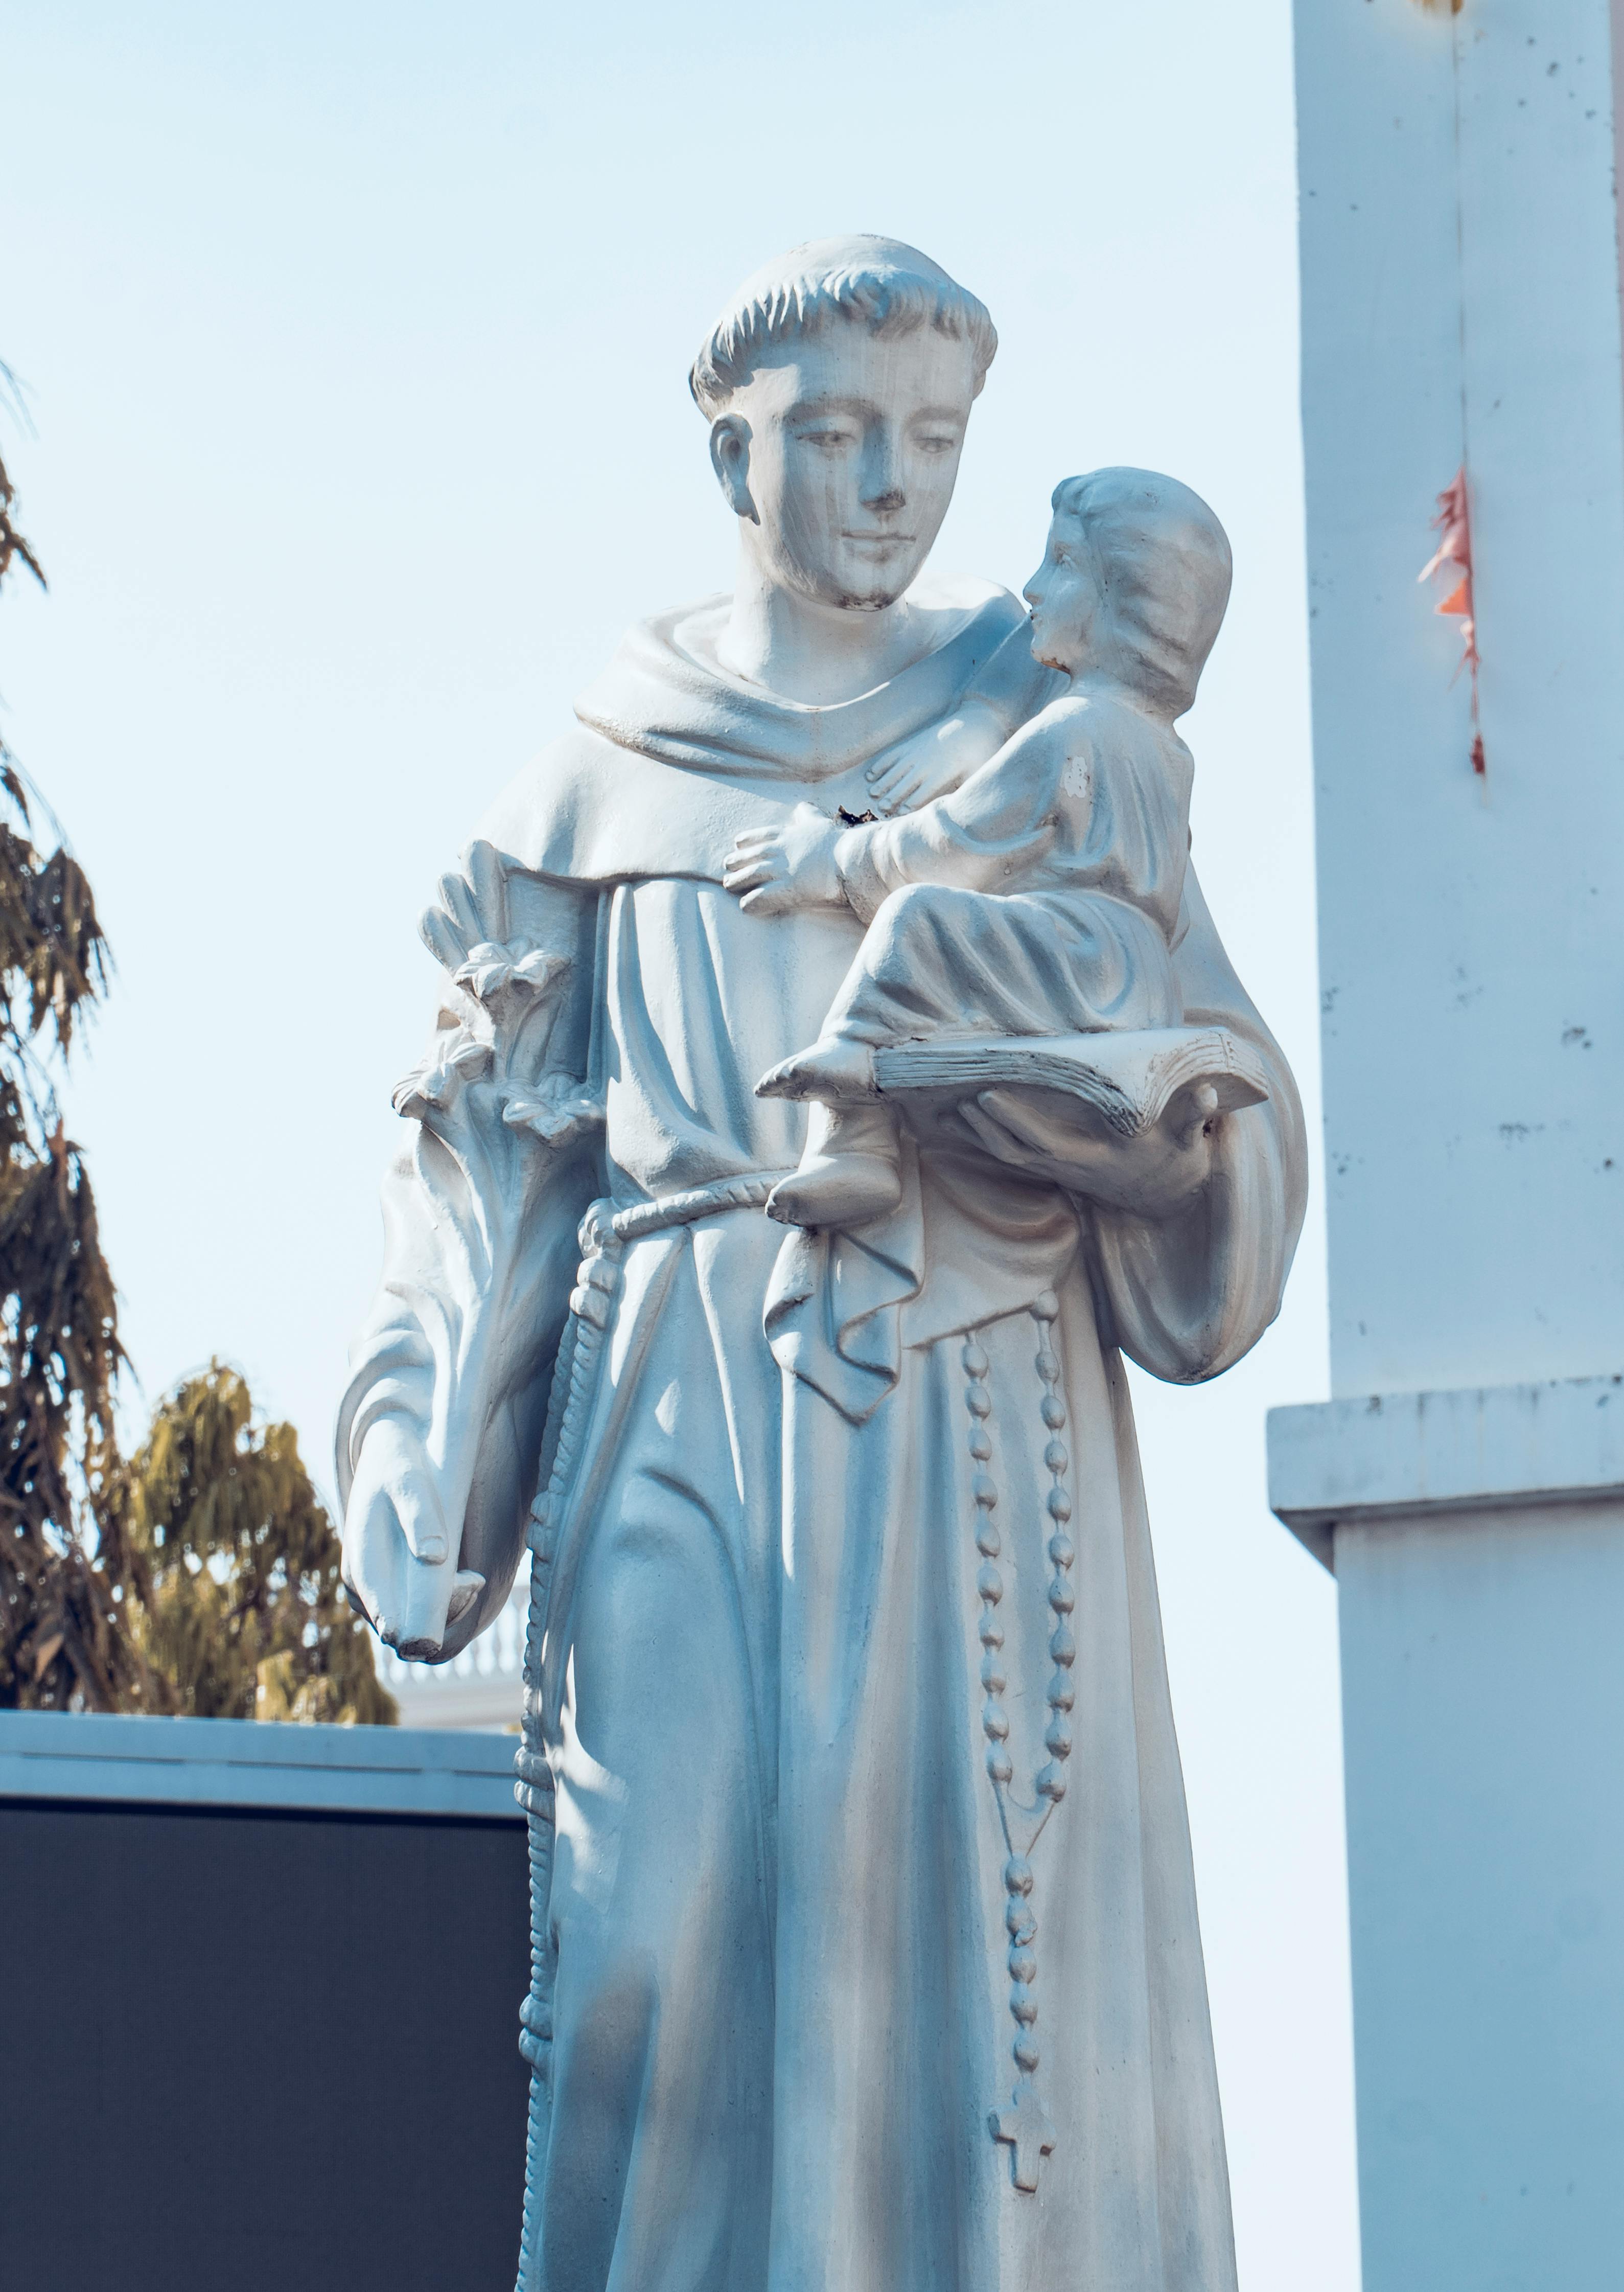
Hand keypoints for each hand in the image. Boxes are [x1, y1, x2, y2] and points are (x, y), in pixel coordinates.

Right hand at [341, 1416, 484, 1661]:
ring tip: (474, 1579)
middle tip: (475, 1582)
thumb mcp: (409, 1480)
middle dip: (443, 1613)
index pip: (389, 1619)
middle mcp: (363, 1587)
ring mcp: (375, 1589)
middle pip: (404, 1628)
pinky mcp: (390, 1584)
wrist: (387, 1454)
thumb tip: (435, 1556)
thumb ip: (419, 1516)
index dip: (423, 1626)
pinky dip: (441, 1601)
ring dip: (445, 1609)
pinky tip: (467, 1579)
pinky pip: (413, 1609)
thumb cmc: (398, 1465)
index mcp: (361, 1566)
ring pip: (410, 1622)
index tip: (461, 1597)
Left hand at [723, 802, 842, 914]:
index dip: (747, 840)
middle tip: (727, 865)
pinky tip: (745, 906)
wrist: (847, 858)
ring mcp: (781, 870)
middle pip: (751, 855)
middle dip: (737, 861)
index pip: (761, 836)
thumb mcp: (819, 821)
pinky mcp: (787, 889)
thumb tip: (803, 807)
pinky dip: (751, 902)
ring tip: (728, 885)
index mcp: (787, 835)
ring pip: (751, 875)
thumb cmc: (836, 842)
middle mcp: (780, 852)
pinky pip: (761, 897)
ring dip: (737, 880)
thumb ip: (808, 814)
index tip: (737, 844)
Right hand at [864, 700, 1005, 815]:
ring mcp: (918, 751)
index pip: (923, 792)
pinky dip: (881, 764)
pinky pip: (893, 754)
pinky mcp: (913, 743)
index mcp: (942, 772)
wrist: (974, 722)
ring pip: (897, 768)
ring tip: (872, 793)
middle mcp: (926, 762)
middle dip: (893, 795)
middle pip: (906, 782)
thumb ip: (968, 790)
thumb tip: (961, 809)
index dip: (911, 804)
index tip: (900, 814)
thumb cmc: (979, 752)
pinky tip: (871, 773)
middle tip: (881, 808)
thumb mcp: (978, 773)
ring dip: (884, 781)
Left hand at [955, 1083, 1219, 1219]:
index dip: (1013, 1121)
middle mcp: (1069, 1167)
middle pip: (1015, 1152)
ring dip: (979, 1135)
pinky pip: (1014, 1155)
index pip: (1044, 1141)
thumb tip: (1208, 1094)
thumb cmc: (1173, 1159)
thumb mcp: (1188, 1139)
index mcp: (1093, 1160)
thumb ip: (1193, 1117)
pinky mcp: (1055, 1166)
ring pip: (1009, 1157)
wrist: (1167, 1193)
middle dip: (984, 1128)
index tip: (987, 1096)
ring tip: (949, 1110)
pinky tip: (967, 1121)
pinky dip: (989, 1139)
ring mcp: (1059, 1169)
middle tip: (956, 1097)